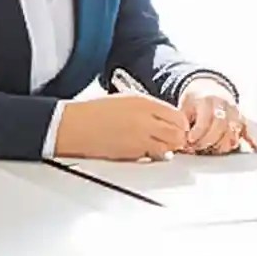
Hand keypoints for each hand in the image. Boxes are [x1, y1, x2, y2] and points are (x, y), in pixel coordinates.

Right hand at [54, 93, 188, 160]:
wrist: (76, 125)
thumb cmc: (95, 111)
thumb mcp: (126, 99)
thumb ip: (149, 108)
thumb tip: (166, 118)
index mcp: (144, 103)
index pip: (177, 115)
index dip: (180, 123)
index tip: (178, 126)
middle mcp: (145, 119)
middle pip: (177, 133)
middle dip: (178, 137)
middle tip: (174, 138)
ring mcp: (139, 137)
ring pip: (169, 147)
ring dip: (169, 147)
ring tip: (162, 145)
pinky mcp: (132, 153)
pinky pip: (154, 156)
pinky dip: (156, 154)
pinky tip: (148, 150)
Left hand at [179, 78, 256, 154]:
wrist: (208, 91)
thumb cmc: (194, 104)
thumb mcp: (184, 107)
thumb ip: (183, 122)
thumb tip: (180, 140)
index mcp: (207, 100)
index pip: (206, 119)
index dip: (198, 133)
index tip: (190, 141)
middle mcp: (224, 105)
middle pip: (220, 128)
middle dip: (207, 142)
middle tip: (197, 148)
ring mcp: (235, 113)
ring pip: (233, 133)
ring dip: (221, 146)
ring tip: (211, 150)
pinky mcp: (243, 120)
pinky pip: (249, 131)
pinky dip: (252, 141)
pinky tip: (255, 149)